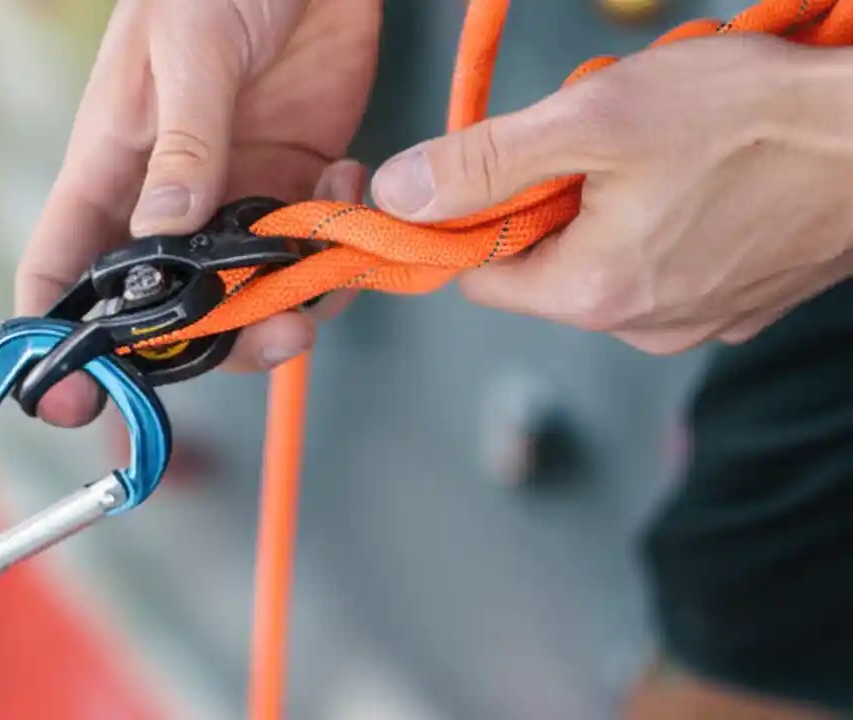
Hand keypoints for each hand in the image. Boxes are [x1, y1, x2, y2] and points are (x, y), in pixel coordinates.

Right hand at [17, 0, 379, 425]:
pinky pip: (313, 248)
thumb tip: (163, 233)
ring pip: (246, 293)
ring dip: (288, 306)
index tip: (71, 401)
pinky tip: (354, 189)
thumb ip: (182, 142)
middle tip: (273, 335)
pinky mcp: (303, 177)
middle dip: (212, 343)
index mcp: (112, 166)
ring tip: (326, 279)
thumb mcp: (190, 46)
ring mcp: (237, 191)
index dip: (57, 340)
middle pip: (166, 310)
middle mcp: (168, 196)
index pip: (62, 268)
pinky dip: (338, 245)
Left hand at [370, 34, 852, 353]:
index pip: (480, 274)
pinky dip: (667, 214)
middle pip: (544, 263)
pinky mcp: (740, 301)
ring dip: (613, 198)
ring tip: (669, 147)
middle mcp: (642, 327)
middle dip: (554, 194)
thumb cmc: (756, 120)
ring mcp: (698, 319)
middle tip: (606, 137)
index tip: (502, 163)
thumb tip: (398, 193)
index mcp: (594, 294)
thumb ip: (485, 162)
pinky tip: (709, 169)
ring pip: (607, 255)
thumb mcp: (594, 120)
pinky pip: (667, 259)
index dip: (476, 215)